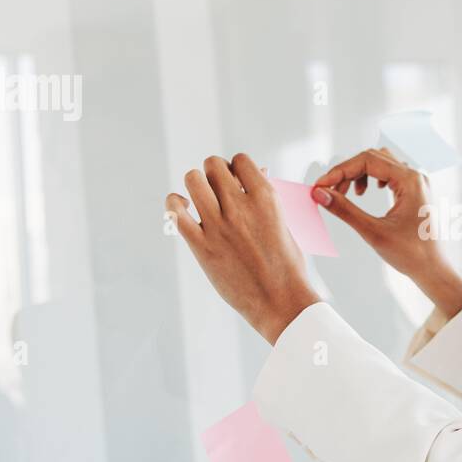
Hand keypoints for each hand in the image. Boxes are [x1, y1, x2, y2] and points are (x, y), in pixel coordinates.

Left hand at [165, 154, 322, 345]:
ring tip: (200, 197)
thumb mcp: (283, 224)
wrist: (280, 301)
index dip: (236, 167)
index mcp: (266, 198)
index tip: (236, 180)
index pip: (240, 159)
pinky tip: (182, 209)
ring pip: (192, 180)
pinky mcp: (201, 246)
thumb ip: (267, 198)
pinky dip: (174, 205)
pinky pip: (175, 212)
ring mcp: (219, 226)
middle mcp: (240, 207)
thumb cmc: (286, 264)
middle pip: (213, 165)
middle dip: (214, 173)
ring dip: (195, 184)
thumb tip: (259, 172)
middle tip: (218, 190)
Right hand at [311, 147, 461, 317]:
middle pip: (373, 158)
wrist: (434, 270)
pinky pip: (389, 173)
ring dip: (360, 174)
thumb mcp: (373, 232)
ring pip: (381, 163)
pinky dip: (372, 178)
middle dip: (348, 172)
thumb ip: (345, 210)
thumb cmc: (412, 254)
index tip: (321, 185)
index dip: (340, 170)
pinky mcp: (414, 191)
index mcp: (410, 181)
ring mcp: (416, 183)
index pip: (367, 160)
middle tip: (330, 191)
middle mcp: (415, 176)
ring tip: (350, 195)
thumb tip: (320, 194)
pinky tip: (365, 193)